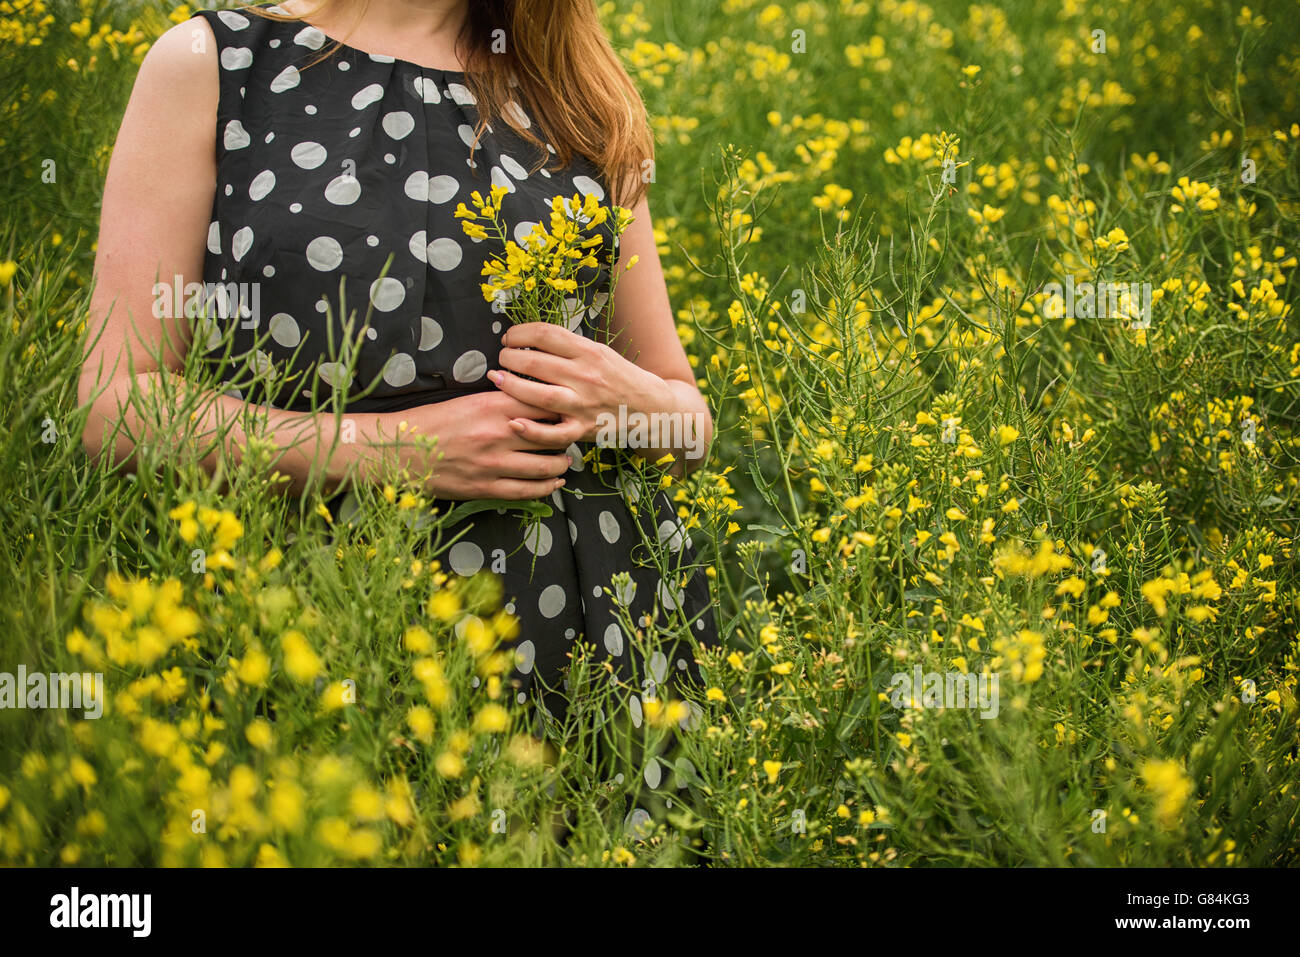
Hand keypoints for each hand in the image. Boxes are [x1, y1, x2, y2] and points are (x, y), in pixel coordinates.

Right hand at [387, 390, 572, 500]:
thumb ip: (501, 401)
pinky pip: (527, 491)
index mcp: (493, 405)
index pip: (543, 403)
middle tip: (570, 437)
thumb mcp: (468, 401)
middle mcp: (498, 434)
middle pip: (552, 435)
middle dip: (566, 437)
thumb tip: (531, 402)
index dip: (559, 408)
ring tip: (564, 461)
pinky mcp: (486, 487)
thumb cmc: (432, 422)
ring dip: (561, 464)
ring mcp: (493, 463)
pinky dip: (546, 487)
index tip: (564, 411)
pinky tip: (553, 482)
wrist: (400, 451)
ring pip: (545, 466)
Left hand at [490, 322, 660, 448]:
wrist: (652, 408)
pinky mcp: (583, 429)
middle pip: (535, 361)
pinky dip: (531, 430)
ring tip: (497, 379)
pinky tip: (514, 422)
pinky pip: (553, 433)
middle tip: (501, 359)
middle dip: (509, 357)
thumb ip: (570, 347)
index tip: (510, 338)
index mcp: (589, 352)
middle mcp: (585, 376)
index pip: (544, 334)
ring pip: (537, 393)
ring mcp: (583, 404)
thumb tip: (532, 338)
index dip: (519, 333)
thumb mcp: (601, 353)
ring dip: (510, 385)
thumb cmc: (621, 378)